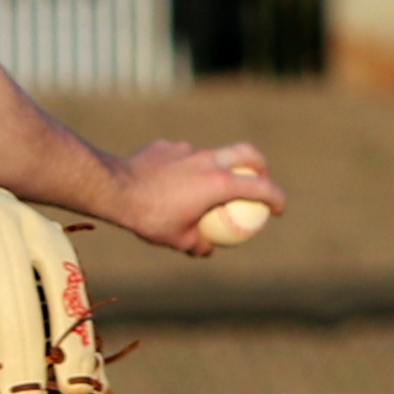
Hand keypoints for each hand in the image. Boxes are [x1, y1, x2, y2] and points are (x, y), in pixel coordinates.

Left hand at [111, 140, 285, 257]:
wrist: (115, 189)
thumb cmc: (150, 217)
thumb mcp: (178, 239)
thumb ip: (199, 244)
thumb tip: (207, 248)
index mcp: (219, 183)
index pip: (262, 187)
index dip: (277, 198)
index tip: (279, 209)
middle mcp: (208, 160)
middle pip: (247, 153)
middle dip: (260, 165)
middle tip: (258, 180)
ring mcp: (187, 150)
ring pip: (211, 154)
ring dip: (215, 168)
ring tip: (204, 188)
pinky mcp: (167, 146)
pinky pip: (184, 156)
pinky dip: (185, 167)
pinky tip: (171, 182)